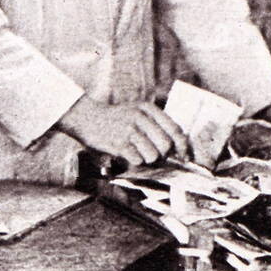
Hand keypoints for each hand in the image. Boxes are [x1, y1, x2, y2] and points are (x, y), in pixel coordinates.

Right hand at [59, 96, 190, 165]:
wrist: (86, 117)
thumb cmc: (115, 120)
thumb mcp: (137, 113)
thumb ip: (156, 125)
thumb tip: (177, 149)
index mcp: (148, 109)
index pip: (176, 130)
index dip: (183, 147)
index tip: (185, 158)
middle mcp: (140, 117)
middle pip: (166, 146)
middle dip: (162, 155)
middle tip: (152, 154)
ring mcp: (129, 129)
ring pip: (153, 155)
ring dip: (146, 159)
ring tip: (136, 152)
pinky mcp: (118, 142)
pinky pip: (137, 160)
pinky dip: (134, 161)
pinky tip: (126, 154)